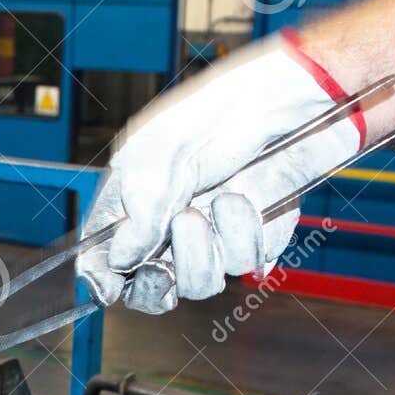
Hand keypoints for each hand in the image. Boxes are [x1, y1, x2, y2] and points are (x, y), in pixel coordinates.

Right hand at [76, 32, 365, 313]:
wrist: (291, 106)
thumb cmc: (218, 113)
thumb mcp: (157, 158)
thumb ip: (136, 216)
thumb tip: (116, 262)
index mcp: (134, 200)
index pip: (104, 254)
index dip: (104, 277)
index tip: (112, 287)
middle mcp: (170, 224)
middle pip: (150, 285)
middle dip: (159, 277)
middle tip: (167, 254)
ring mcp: (214, 236)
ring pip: (200, 282)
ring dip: (209, 246)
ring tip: (223, 199)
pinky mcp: (254, 240)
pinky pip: (245, 263)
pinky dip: (248, 231)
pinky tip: (252, 197)